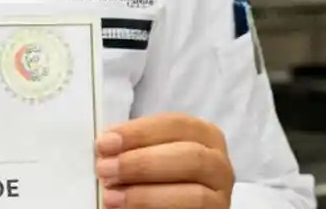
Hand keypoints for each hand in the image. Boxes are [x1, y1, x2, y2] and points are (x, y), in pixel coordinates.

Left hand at [95, 112, 233, 208]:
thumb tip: (105, 146)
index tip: (105, 142)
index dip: (139, 132)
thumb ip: (130, 147)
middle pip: (190, 157)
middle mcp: (218, 164)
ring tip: (111, 197)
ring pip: (196, 195)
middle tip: (105, 170)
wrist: (159, 202)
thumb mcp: (144, 154)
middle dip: (142, 163)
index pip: (175, 124)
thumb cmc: (152, 176)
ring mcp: (221, 196)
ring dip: (147, 195)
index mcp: (202, 135)